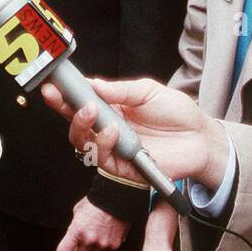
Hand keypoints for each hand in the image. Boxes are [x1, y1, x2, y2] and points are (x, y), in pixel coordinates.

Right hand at [39, 76, 228, 189]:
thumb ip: (121, 90)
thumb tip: (93, 84)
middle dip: (62, 109)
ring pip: (82, 143)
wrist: (200, 137)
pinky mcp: (122, 167)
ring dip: (81, 126)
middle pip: (75, 123)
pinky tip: (113, 130)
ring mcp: (113, 149)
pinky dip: (103, 142)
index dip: (63, 94)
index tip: (51, 83)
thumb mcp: (148, 91)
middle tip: (59, 96)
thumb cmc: (176, 112)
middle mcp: (107, 129)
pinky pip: (102, 158)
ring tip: (91, 110)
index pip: (80, 101)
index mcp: (111, 108)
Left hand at [55, 197, 128, 250]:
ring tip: (94, 237)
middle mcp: (89, 240)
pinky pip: (106, 250)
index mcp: (77, 230)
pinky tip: (106, 234)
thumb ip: (74, 228)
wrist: (116, 198)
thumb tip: (73, 240)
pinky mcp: (114, 245)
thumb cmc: (96, 202)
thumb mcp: (78, 212)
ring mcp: (103, 244)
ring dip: (91, 250)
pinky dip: (105, 245)